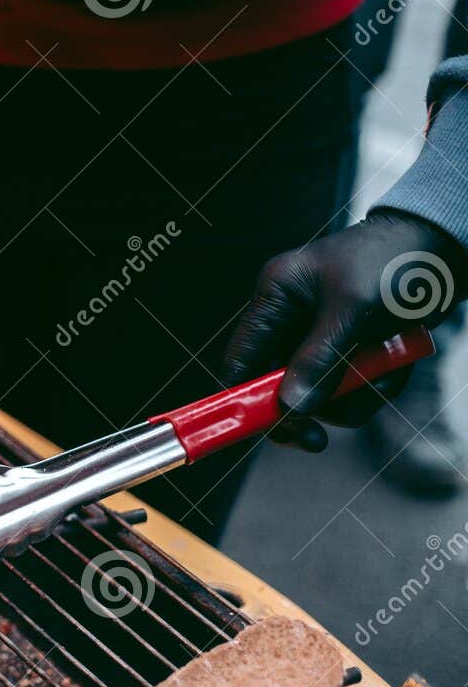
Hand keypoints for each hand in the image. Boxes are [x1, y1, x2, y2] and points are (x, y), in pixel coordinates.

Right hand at [223, 211, 463, 450]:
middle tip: (317, 440)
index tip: (265, 429)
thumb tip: (291, 407)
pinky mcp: (349, 352)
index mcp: (276, 298)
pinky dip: (376, 386)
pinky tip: (396, 362)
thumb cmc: (393, 260)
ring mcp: (320, 340)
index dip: (244, 397)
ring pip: (319, 394)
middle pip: (277, 387)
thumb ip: (320, 359)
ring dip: (353, 395)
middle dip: (306, 408)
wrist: (445, 247)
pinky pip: (352, 389)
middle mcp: (291, 322)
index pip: (241, 360)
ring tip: (385, 368)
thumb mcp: (354, 307)